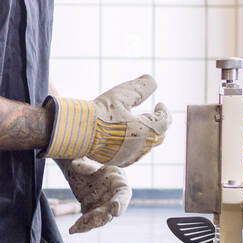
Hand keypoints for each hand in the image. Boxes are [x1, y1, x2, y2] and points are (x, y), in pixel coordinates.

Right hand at [43, 74, 169, 166]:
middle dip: (158, 124)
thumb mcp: (122, 93)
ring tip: (136, 123)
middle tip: (150, 114)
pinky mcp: (118, 161)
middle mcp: (142, 147)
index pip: (166, 120)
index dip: (164, 111)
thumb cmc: (100, 112)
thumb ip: (142, 87)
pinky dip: (134, 144)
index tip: (159, 104)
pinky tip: (124, 135)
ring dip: (146, 135)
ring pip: (146, 146)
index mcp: (147, 130)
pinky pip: (133, 154)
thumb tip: (152, 81)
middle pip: (159, 136)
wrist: (77, 132)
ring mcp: (130, 157)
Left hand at [56, 157, 130, 233]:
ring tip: (76, 228)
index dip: (121, 203)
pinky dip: (81, 226)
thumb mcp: (87, 161)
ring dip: (89, 224)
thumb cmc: (89, 164)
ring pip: (99, 220)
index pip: (123, 195)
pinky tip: (72, 230)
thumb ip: (84, 165)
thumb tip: (75, 164)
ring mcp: (103, 207)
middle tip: (87, 221)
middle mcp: (113, 198)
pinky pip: (88, 222)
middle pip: (110, 211)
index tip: (115, 210)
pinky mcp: (93, 212)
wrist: (79, 171)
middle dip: (99, 217)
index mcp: (118, 183)